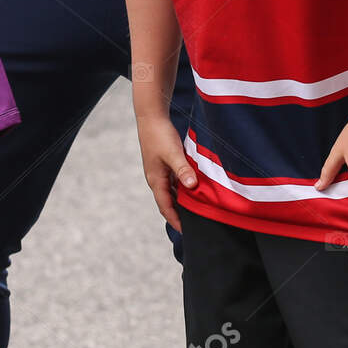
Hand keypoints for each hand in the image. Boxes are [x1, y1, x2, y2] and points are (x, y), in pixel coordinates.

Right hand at [137, 113, 195, 231]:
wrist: (151, 116)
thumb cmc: (159, 134)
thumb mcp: (173, 153)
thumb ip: (183, 170)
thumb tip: (192, 186)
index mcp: (155, 180)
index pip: (165, 207)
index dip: (175, 220)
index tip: (186, 231)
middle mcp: (156, 178)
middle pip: (168, 202)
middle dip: (179, 214)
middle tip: (194, 224)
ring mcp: (160, 171)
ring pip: (172, 192)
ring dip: (182, 201)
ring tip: (196, 210)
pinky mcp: (165, 164)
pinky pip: (174, 181)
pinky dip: (183, 188)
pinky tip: (194, 188)